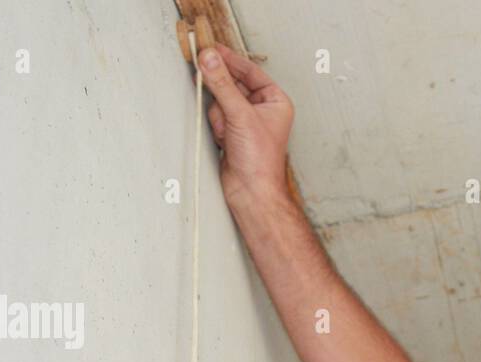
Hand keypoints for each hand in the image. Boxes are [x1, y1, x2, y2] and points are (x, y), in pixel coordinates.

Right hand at [196, 44, 293, 203]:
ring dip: (220, 116)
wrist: (251, 192)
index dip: (229, 60)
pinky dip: (217, 126)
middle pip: (232, 84)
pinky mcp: (233, 132)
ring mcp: (247, 121)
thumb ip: (222, 84)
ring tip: (228, 132)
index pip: (249, 71)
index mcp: (275, 101)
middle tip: (204, 76)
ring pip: (221, 101)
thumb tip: (210, 59)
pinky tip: (225, 140)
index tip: (210, 49)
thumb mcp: (240, 115)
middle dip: (223, 95)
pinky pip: (217, 117)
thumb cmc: (260, 161)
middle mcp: (263, 109)